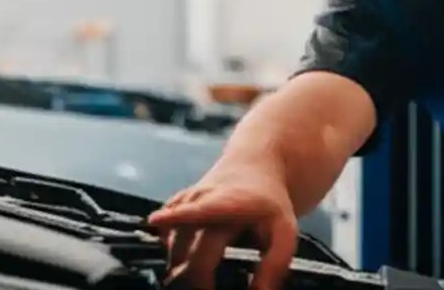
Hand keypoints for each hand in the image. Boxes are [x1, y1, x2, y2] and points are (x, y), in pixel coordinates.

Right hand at [146, 164, 298, 289]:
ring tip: (202, 281)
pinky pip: (164, 232)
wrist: (255, 166)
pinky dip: (171, 250)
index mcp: (228, 204)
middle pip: (185, 247)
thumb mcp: (285, 231)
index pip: (199, 211)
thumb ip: (274, 265)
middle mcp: (200, 199)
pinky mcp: (175, 204)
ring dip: (181, 267)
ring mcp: (185, 200)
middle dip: (194, 278)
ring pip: (171, 243)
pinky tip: (186, 260)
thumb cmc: (269, 203)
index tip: (158, 220)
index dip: (178, 216)